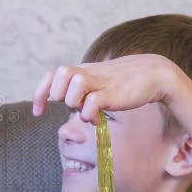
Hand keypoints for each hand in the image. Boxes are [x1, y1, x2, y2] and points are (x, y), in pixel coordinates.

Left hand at [32, 54, 180, 123]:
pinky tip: (97, 120)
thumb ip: (79, 91)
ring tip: (87, 110)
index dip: (40, 94)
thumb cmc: (121, 84)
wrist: (153, 74)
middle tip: (73, 105)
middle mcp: (88, 73)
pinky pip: (92, 102)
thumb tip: (64, 104)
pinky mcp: (113, 93)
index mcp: (81, 71)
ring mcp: (100, 82)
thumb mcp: (96, 84)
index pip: (52, 76)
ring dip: (74, 102)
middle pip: (59, 75)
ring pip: (74, 85)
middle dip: (58, 95)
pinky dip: (89, 114)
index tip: (38, 113)